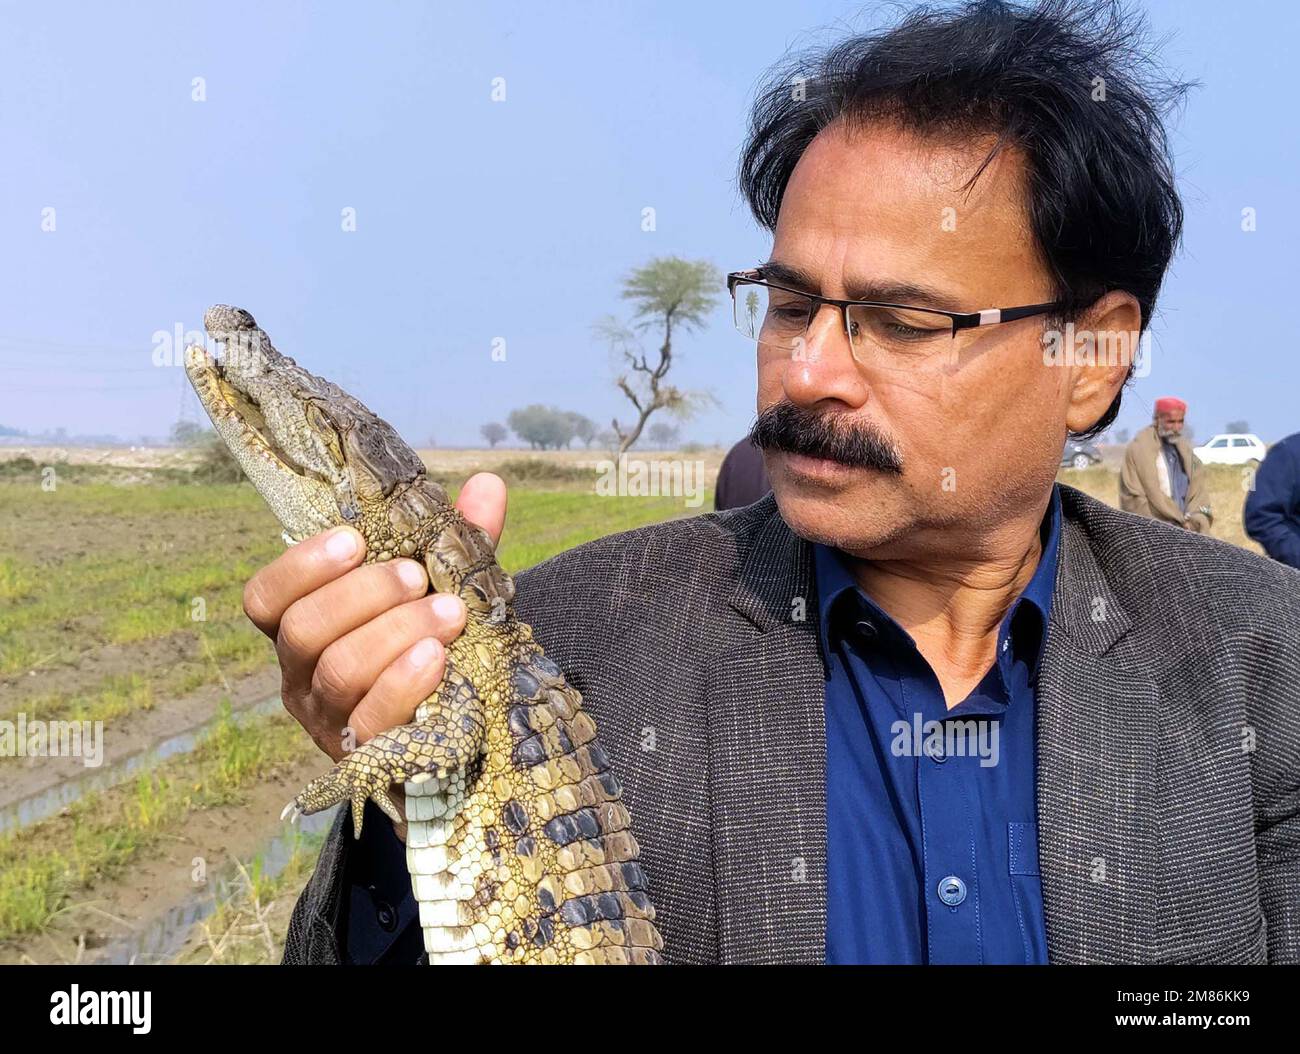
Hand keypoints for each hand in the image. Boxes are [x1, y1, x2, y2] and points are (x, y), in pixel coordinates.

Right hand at [241, 472, 507, 838]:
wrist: (458, 739)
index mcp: (306, 630)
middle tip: (414, 575)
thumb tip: (488, 484)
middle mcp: (302, 677)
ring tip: (448, 613)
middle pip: (303, 630)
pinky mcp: (364, 758)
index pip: (265, 598)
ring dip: (394, 632)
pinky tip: (437, 657)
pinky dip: (404, 683)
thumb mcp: (446, 590)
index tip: (354, 539)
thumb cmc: (436, 648)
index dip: (300, 566)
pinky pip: (372, 720)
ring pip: (339, 671)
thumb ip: (459, 542)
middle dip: (361, 595)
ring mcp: (329, 722)